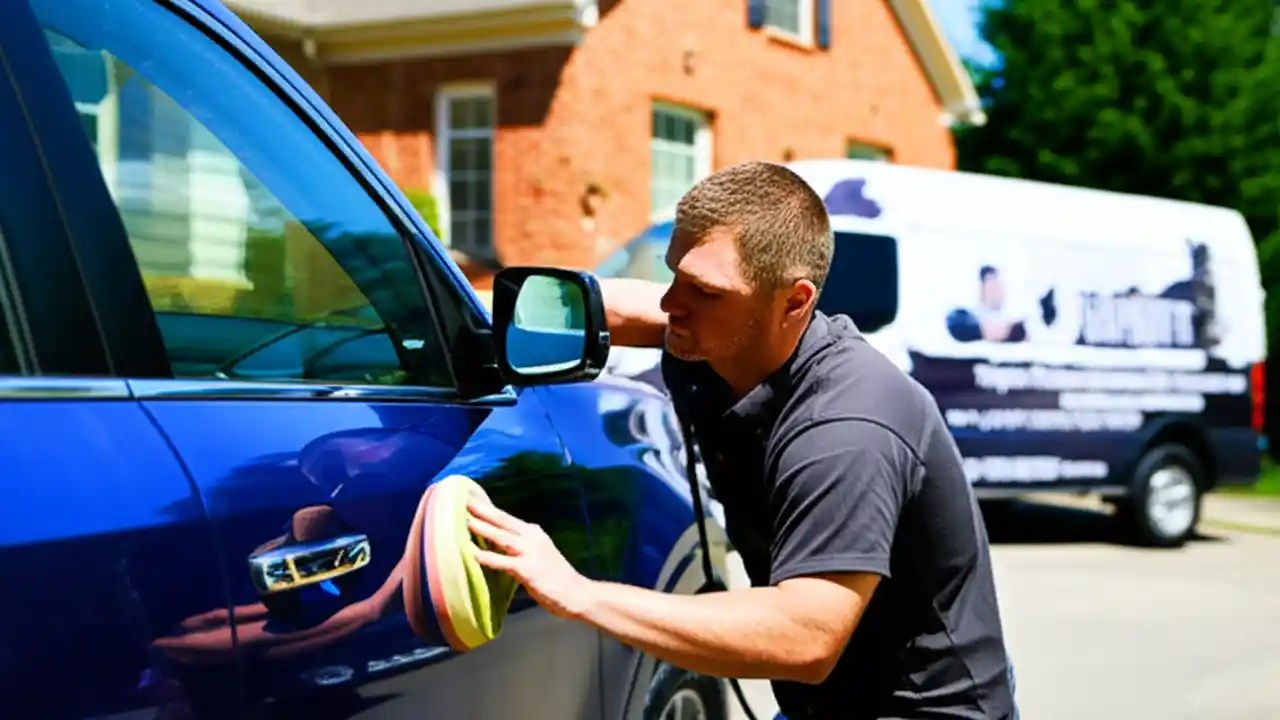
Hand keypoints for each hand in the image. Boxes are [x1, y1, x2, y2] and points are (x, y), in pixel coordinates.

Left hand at [466, 496, 594, 620]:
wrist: (577, 593)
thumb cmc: (555, 576)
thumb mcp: (538, 552)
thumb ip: (519, 544)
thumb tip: (494, 539)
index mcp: (533, 532)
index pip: (506, 517)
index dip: (487, 507)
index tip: (469, 497)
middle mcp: (532, 538)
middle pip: (503, 521)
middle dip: (483, 510)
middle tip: (463, 500)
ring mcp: (531, 553)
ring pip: (502, 537)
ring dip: (483, 528)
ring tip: (465, 521)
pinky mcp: (528, 570)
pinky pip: (503, 562)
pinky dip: (487, 557)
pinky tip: (473, 554)